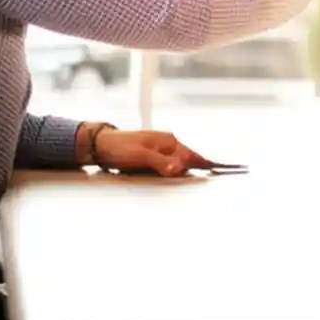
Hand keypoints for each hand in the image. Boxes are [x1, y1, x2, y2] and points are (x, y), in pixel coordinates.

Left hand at [93, 129, 218, 176]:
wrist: (101, 145)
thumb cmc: (120, 148)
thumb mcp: (141, 157)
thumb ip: (161, 163)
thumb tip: (180, 169)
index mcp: (168, 141)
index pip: (192, 156)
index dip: (205, 163)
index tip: (219, 170)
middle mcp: (167, 144)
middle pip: (188, 161)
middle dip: (198, 170)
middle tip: (212, 178)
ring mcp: (161, 150)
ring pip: (178, 164)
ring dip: (185, 172)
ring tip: (200, 177)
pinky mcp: (153, 157)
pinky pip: (169, 166)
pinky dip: (174, 172)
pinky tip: (177, 177)